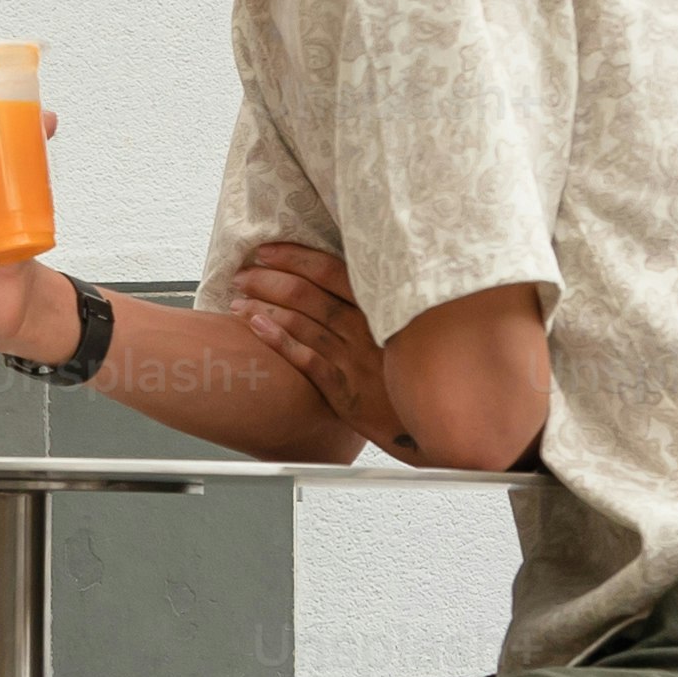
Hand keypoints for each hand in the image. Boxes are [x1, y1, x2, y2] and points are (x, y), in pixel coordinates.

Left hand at [235, 241, 407, 456]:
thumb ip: (381, 305)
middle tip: (243, 272)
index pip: (332, 271)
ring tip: (238, 297)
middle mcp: (368, 329)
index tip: (268, 250)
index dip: (295, 258)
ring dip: (265, 305)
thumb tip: (346, 280)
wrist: (439, 425)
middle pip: (309, 294)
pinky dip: (278, 340)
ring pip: (302, 322)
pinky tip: (255, 326)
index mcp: (384, 308)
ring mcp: (355, 360)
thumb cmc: (424, 374)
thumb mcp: (412, 331)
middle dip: (269, 279)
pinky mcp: (345, 391)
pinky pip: (305, 359)